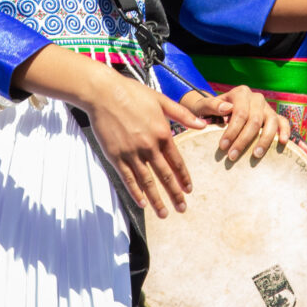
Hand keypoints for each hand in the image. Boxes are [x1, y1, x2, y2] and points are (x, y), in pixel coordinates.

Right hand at [80, 64, 205, 217]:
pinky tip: (142, 203)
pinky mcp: (116, 156)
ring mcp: (132, 153)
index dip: (184, 177)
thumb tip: (203, 124)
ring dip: (157, 200)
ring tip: (164, 213)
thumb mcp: (162, 100)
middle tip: (182, 208)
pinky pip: (128, 178)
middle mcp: (149, 146)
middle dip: (175, 194)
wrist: (103, 93)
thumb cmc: (132, 94)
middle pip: (165, 176)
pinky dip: (136, 192)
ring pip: (147, 182)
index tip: (189, 190)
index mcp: (162, 133)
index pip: (177, 162)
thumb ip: (183, 115)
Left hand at [180, 86, 289, 161]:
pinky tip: (282, 143)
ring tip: (255, 156)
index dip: (232, 131)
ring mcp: (267, 107)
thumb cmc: (208, 110)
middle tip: (232, 156)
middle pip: (255, 120)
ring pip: (271, 122)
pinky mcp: (274, 116)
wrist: (216, 111)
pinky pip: (283, 122)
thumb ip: (211, 105)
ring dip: (264, 140)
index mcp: (240, 93)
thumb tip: (227, 108)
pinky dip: (285, 131)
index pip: (240, 113)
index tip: (223, 147)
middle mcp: (256, 98)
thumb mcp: (203, 106)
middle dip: (244, 140)